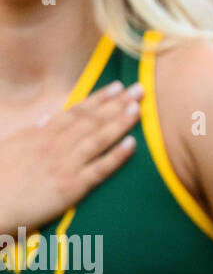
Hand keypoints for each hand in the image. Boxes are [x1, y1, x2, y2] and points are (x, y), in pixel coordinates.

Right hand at [0, 81, 141, 232]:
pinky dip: (117, 155)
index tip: (116, 86)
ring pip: (99, 138)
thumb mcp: (11, 147)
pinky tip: (133, 143)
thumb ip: (32, 132)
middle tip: (139, 89)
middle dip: (117, 103)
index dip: (99, 98)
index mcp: (41, 135)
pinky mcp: (72, 187)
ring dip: (121, 122)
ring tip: (138, 108)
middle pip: (93, 120)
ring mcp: (65, 165)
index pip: (76, 111)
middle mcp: (56, 145)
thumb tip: (48, 118)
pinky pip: (100, 169)